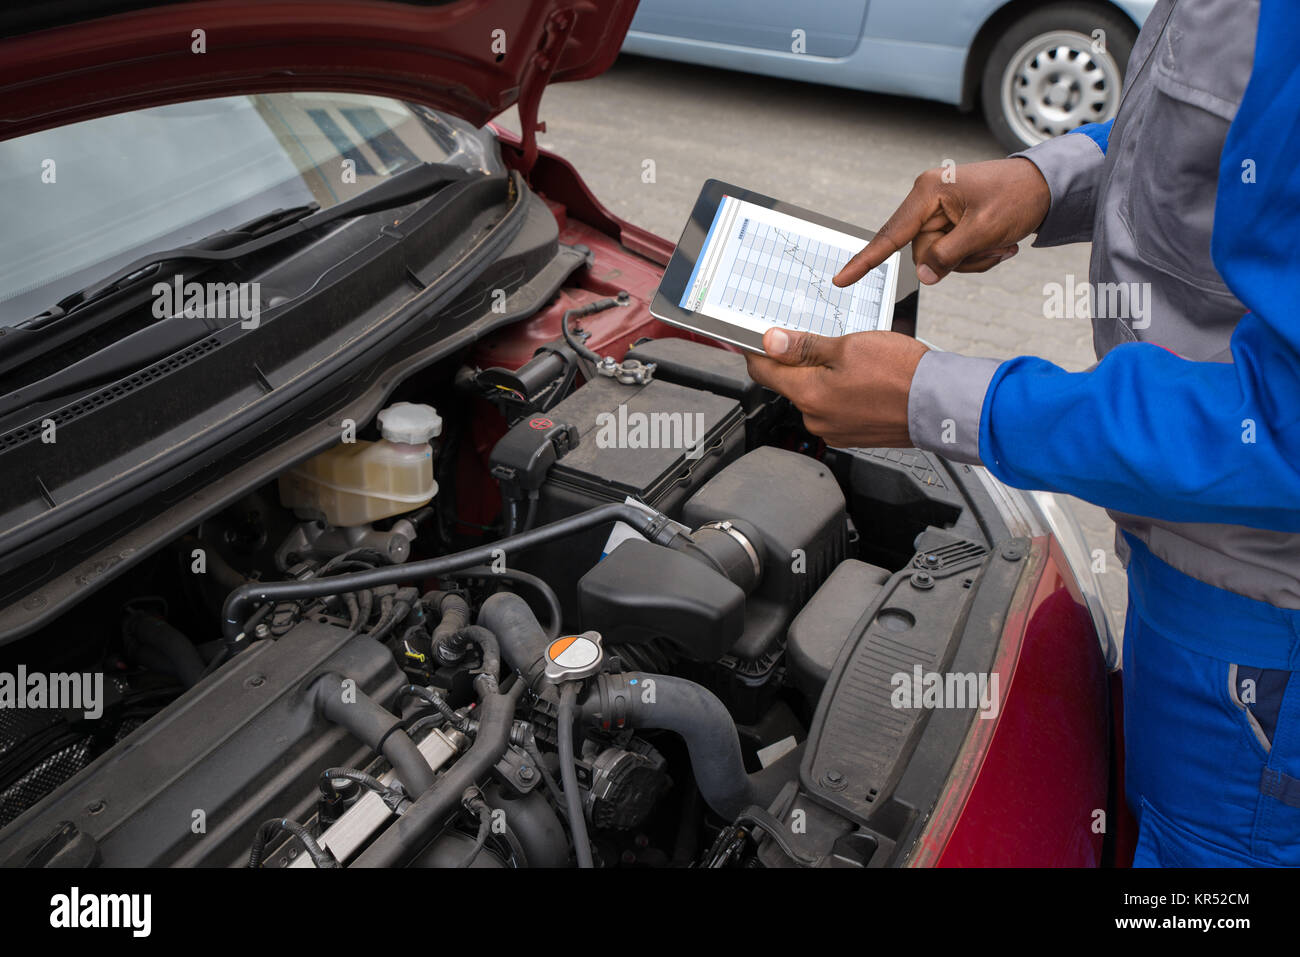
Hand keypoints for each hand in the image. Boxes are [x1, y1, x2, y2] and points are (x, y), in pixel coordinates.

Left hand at [745, 327, 929, 448]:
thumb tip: (771, 342)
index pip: (763, 372)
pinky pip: (835, 409)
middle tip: (824, 342)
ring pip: (815, 396)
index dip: (757, 351)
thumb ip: (805, 346)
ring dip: (824, 378)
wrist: (940, 404)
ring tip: (856, 363)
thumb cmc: (902, 375)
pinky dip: (842, 393)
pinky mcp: (851, 435)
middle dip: (800, 362)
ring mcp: (834, 430)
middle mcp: (816, 418)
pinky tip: (865, 382)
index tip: (757, 339)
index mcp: (808, 394)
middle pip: (790, 383)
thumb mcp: (848, 346)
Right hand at [833, 158, 1050, 286]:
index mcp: (929, 191)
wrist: (1047, 186)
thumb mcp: (984, 230)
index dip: (865, 260)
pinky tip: (1000, 243)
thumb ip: (949, 255)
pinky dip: (976, 256)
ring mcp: (940, 211)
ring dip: (971, 260)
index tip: (841, 279)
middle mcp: (928, 199)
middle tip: (993, 248)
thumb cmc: (1018, 196)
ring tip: (1002, 245)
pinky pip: (952, 253)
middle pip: (922, 251)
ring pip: (939, 257)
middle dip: (957, 260)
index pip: (890, 234)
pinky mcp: (952, 220)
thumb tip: (925, 276)